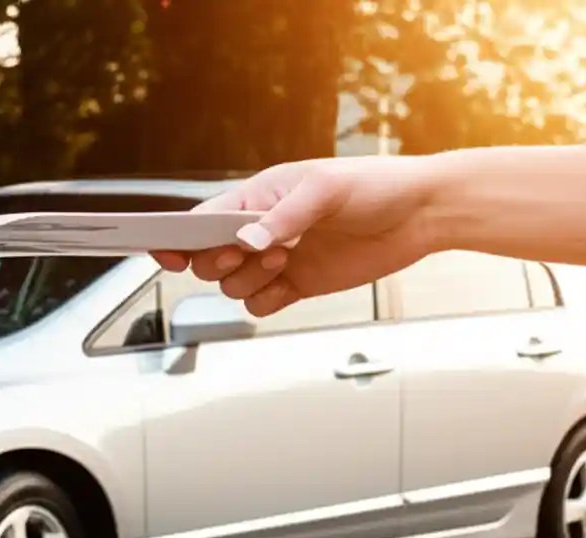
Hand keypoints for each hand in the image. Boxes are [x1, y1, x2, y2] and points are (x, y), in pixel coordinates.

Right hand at [151, 155, 441, 315]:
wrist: (418, 215)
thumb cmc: (373, 185)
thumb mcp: (324, 190)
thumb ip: (282, 218)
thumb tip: (247, 240)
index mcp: (257, 197)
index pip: (202, 220)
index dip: (179, 237)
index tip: (166, 250)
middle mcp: (260, 230)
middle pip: (208, 259)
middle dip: (221, 262)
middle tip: (253, 253)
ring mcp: (277, 260)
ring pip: (231, 285)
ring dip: (249, 280)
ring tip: (284, 261)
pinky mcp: (297, 284)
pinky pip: (260, 304)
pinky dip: (267, 301)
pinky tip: (290, 284)